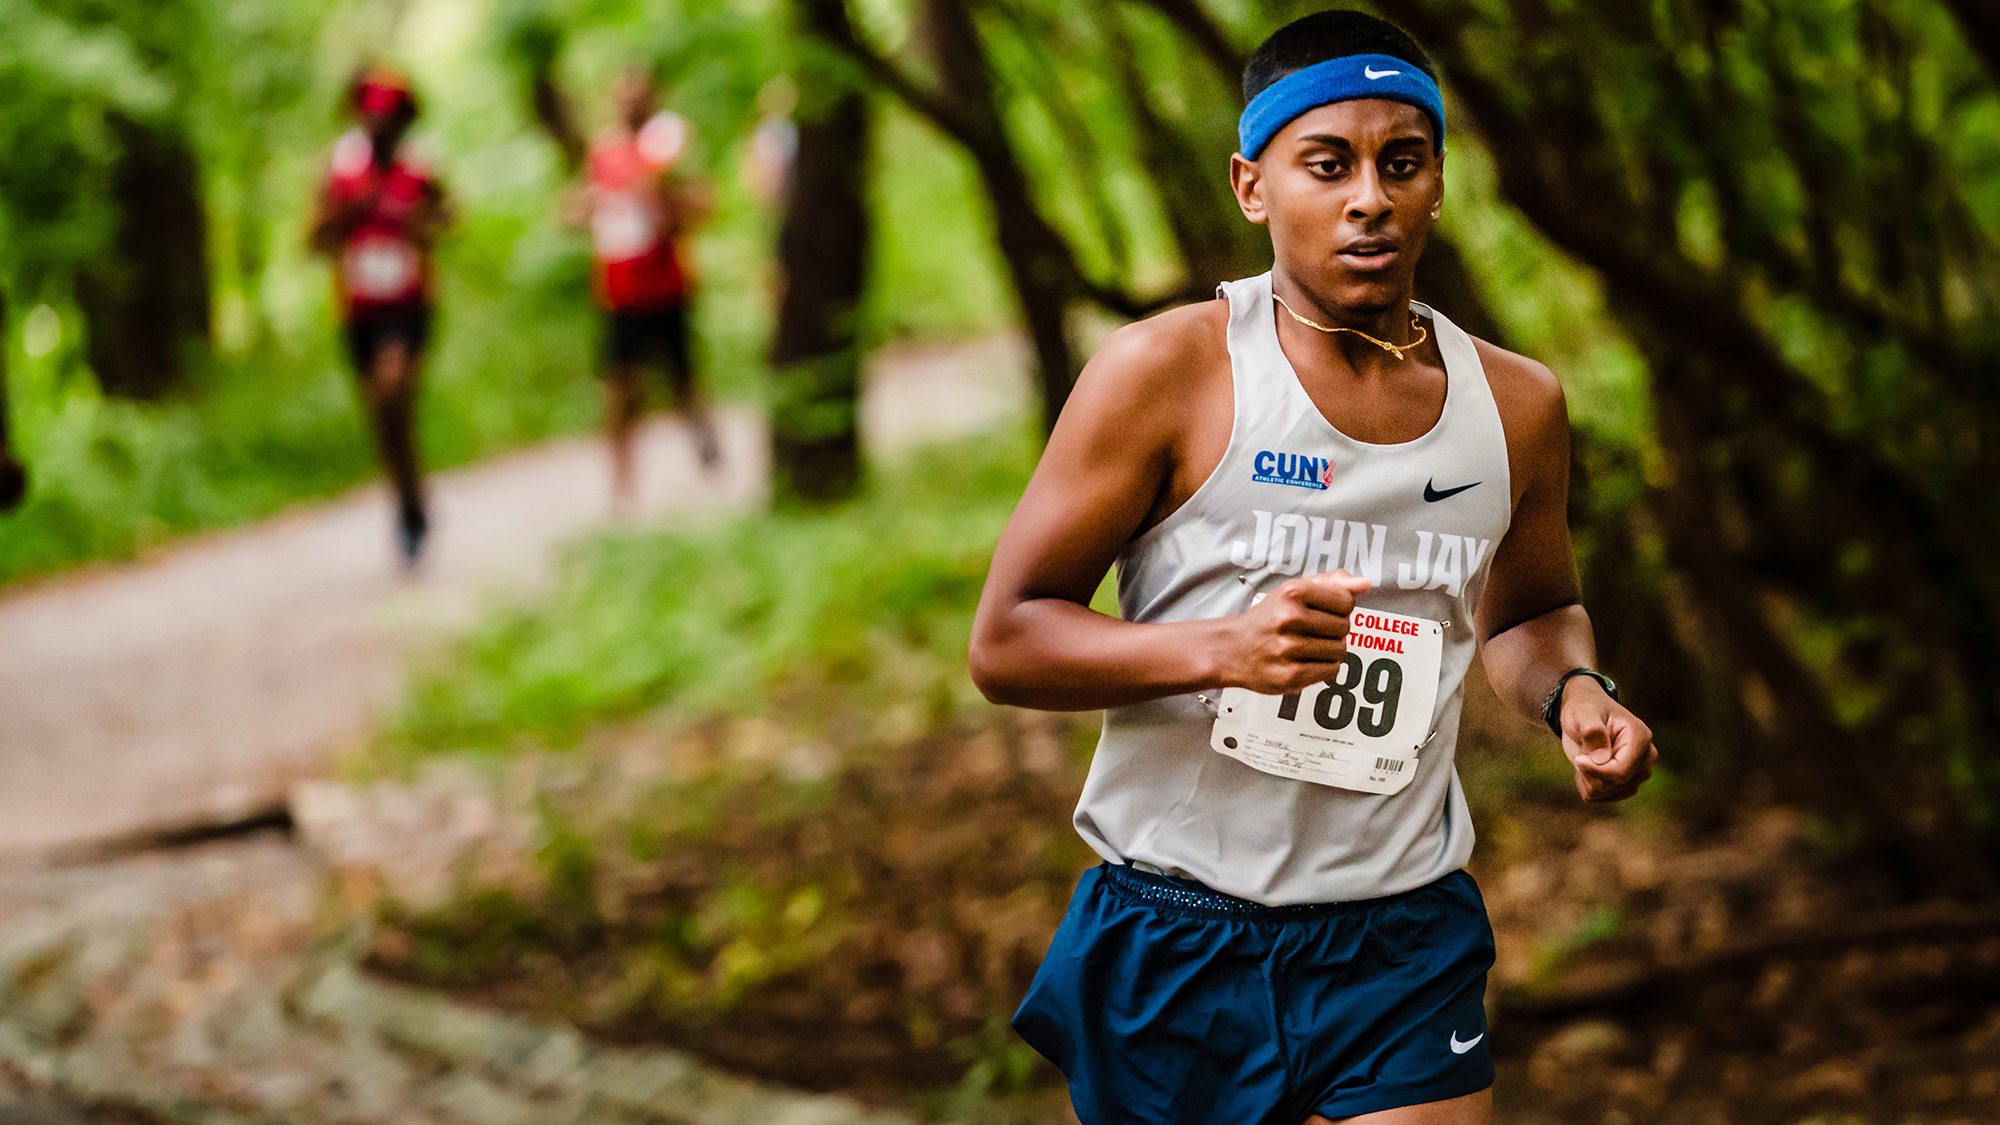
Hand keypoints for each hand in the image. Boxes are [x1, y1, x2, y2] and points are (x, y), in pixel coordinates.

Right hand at [1215, 571, 1372, 694]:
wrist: (1232, 649)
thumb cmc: (1267, 619)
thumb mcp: (1294, 591)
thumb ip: (1332, 583)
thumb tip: (1364, 584)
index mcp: (1292, 592)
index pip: (1346, 601)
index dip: (1339, 608)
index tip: (1322, 612)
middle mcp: (1289, 618)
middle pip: (1345, 626)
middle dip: (1333, 630)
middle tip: (1310, 631)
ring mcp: (1289, 648)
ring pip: (1340, 650)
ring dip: (1330, 650)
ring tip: (1307, 647)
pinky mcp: (1290, 675)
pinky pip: (1331, 671)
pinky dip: (1324, 667)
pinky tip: (1305, 661)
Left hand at [1559, 678, 1656, 802]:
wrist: (1584, 714)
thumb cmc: (1586, 709)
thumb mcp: (1583, 714)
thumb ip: (1592, 731)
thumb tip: (1602, 758)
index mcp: (1641, 737)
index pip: (1621, 772)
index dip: (1595, 770)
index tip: (1578, 758)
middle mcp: (1645, 757)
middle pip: (1615, 784)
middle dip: (1591, 772)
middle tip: (1583, 751)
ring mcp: (1637, 772)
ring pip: (1606, 792)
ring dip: (1587, 777)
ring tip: (1586, 755)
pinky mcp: (1625, 783)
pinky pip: (1599, 797)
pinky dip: (1585, 784)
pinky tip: (1585, 767)